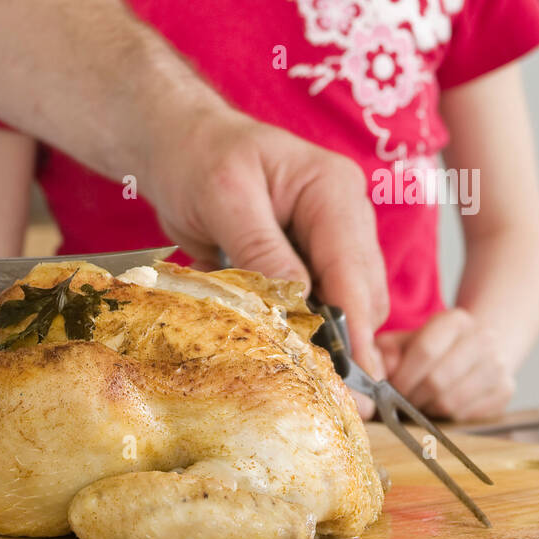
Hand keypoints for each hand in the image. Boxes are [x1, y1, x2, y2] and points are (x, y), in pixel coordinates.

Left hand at [141, 105, 388, 412]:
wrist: (177, 144)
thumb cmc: (198, 156)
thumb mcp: (225, 197)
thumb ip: (262, 248)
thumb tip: (299, 303)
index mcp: (333, 189)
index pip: (353, 269)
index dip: (354, 328)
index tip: (354, 381)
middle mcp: (344, 215)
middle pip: (361, 294)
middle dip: (344, 343)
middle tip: (321, 394)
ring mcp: (331, 240)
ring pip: (346, 306)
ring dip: (323, 339)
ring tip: (296, 375)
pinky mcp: (310, 261)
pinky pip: (320, 304)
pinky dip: (303, 328)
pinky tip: (281, 348)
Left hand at [383, 308, 515, 421]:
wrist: (478, 348)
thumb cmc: (433, 346)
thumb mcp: (406, 339)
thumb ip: (386, 352)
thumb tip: (375, 370)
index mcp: (456, 320)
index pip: (426, 351)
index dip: (403, 376)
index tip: (389, 389)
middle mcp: (483, 339)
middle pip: (438, 380)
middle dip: (413, 396)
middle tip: (401, 401)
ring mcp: (498, 365)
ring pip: (452, 402)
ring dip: (428, 409)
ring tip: (419, 403)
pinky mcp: (505, 390)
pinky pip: (467, 415)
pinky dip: (446, 417)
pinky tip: (438, 407)